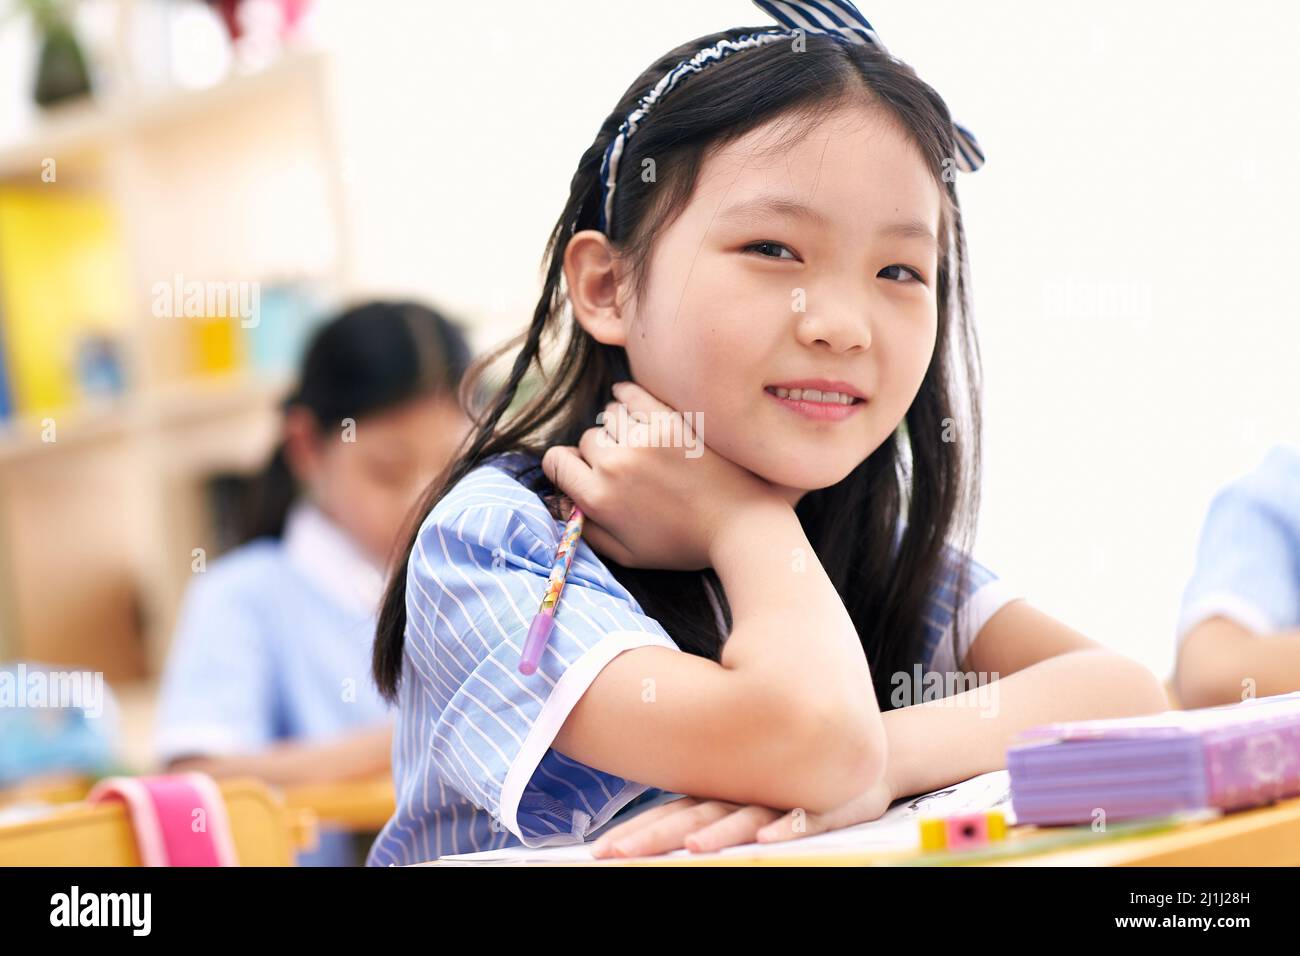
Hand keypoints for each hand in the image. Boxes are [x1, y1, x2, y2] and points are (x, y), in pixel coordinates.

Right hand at [541, 381, 781, 570]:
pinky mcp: (669, 419)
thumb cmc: (685, 544)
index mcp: (600, 499)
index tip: (584, 469)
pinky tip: (630, 399)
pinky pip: (631, 393)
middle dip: (600, 450)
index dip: (567, 466)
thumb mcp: (629, 556)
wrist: (741, 526)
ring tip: (638, 439)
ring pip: (608, 415)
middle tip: (626, 462)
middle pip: (586, 439)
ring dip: (618, 425)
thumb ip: (589, 531)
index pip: (557, 461)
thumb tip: (563, 504)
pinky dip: (627, 395)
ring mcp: (643, 438)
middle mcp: (615, 465)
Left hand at [590, 776, 895, 858]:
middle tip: (621, 853)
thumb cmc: (785, 779)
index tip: (602, 849)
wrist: (853, 751)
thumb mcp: (739, 793)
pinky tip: (767, 840)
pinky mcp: (818, 804)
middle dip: (655, 837)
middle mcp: (741, 794)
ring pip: (743, 817)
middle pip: (693, 817)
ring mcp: (778, 798)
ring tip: (692, 847)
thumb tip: (662, 826)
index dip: (637, 831)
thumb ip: (703, 805)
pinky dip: (787, 828)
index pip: (669, 814)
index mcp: (717, 793)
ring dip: (719, 833)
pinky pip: (802, 818)